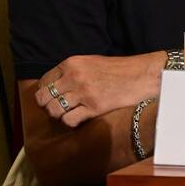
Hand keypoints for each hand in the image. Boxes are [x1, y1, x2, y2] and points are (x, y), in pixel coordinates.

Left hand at [35, 54, 163, 126]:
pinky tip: (79, 120)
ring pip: (53, 110)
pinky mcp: (93, 107)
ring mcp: (83, 92)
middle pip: (44, 98)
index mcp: (71, 63)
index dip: (46, 92)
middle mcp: (73, 77)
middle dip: (47, 106)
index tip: (52, 97)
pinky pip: (69, 120)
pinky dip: (71, 123)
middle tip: (57, 108)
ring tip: (68, 114)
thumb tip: (57, 86)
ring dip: (59, 115)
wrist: (140, 75)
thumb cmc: (118, 70)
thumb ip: (72, 71)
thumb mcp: (90, 62)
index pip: (44, 81)